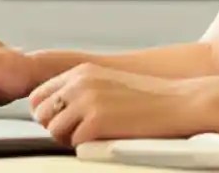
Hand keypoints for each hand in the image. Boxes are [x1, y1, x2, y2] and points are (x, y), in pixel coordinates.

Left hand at [29, 63, 200, 146]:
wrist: (179, 102)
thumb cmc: (148, 98)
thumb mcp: (108, 84)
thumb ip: (81, 91)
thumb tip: (55, 112)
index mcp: (81, 71)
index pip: (39, 95)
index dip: (48, 114)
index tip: (63, 122)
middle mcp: (80, 83)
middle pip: (42, 115)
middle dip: (56, 127)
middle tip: (79, 133)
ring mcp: (87, 101)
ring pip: (54, 131)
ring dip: (69, 139)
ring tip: (94, 137)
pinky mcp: (96, 121)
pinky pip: (74, 144)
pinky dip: (87, 146)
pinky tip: (107, 139)